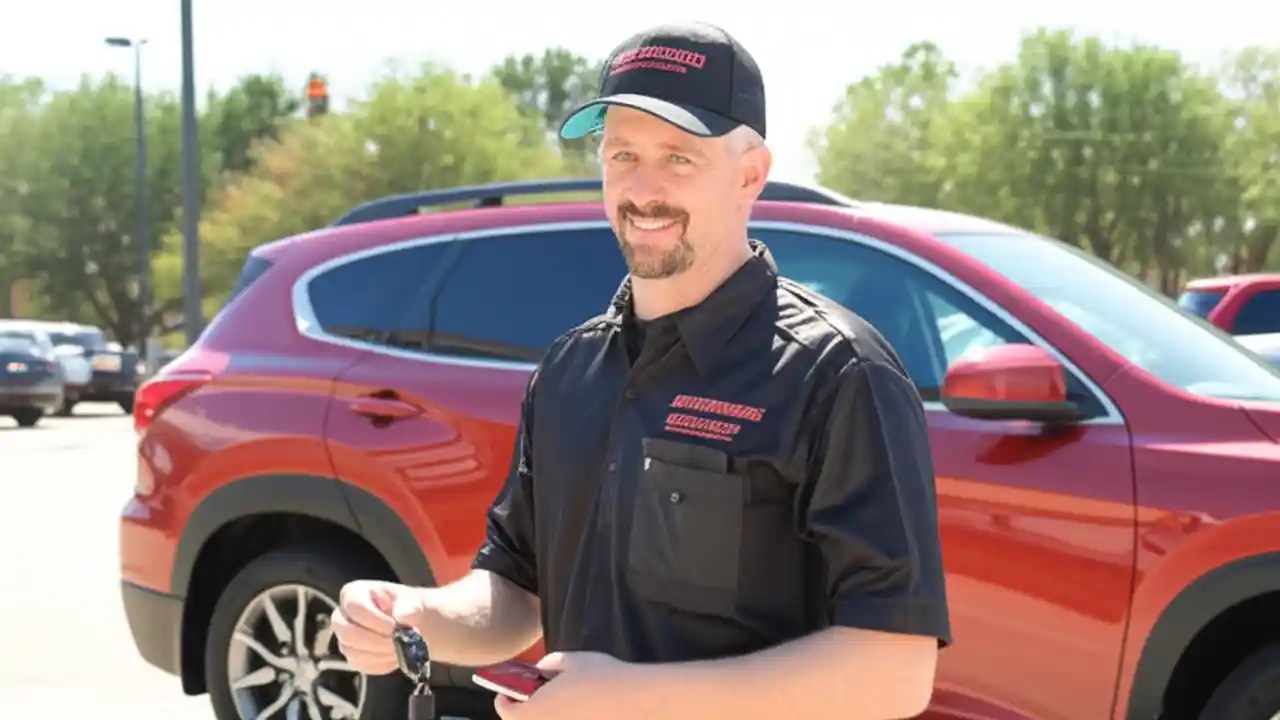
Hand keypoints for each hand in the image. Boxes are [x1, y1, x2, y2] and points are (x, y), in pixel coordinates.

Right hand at [330, 579, 427, 674]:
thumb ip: (409, 607)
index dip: (375, 620)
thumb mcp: (413, 601)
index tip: (395, 627)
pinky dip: (381, 663)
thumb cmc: (408, 607)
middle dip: (375, 641)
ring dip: (381, 653)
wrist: (412, 624)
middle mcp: (343, 615)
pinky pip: (361, 664)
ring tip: (401, 647)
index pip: (355, 607)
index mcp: (354, 593)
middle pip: (347, 633)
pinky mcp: (352, 656)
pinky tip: (396, 655)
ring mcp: (345, 637)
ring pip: (353, 652)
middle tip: (397, 642)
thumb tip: (401, 617)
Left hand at [494, 651, 633, 719]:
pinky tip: (584, 710)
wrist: (636, 703)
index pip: (506, 712)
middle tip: (536, 696)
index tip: (508, 692)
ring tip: (563, 702)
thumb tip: (542, 670)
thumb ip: (549, 665)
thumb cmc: (601, 678)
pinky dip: (569, 718)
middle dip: (527, 711)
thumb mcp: (570, 661)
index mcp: (535, 711)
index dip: (504, 699)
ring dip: (550, 715)